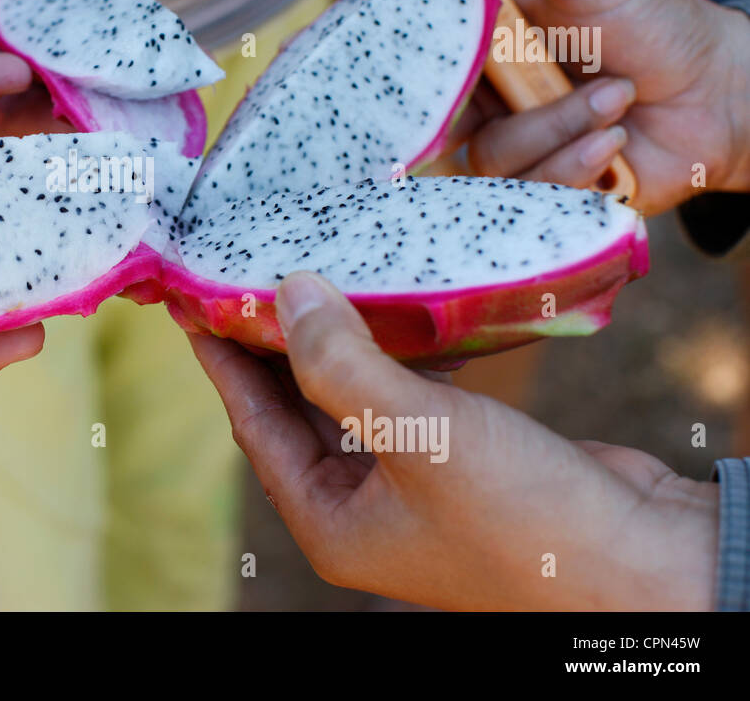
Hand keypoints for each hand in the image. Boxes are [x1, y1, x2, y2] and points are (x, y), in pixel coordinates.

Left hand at [191, 271, 718, 609]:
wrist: (646, 563)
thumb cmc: (522, 517)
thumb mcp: (416, 434)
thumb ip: (341, 366)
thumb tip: (288, 294)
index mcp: (329, 521)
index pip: (253, 424)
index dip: (222, 359)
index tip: (194, 299)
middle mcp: (361, 507)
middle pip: (293, 410)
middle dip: (272, 345)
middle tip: (247, 274)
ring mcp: (411, 485)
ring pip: (350, 400)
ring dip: (334, 343)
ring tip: (310, 276)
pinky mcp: (459, 459)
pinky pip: (404, 397)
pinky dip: (392, 355)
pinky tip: (391, 310)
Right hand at [447, 0, 749, 214]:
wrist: (723, 92)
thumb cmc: (655, 25)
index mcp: (489, 48)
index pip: (429, 63)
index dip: (427, 67)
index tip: (446, 59)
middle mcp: (494, 103)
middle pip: (450, 119)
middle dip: (503, 97)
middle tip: (544, 78)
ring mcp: (519, 150)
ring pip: (493, 158)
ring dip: (560, 126)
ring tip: (619, 96)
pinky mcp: (547, 193)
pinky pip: (531, 194)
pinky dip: (575, 163)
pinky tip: (616, 140)